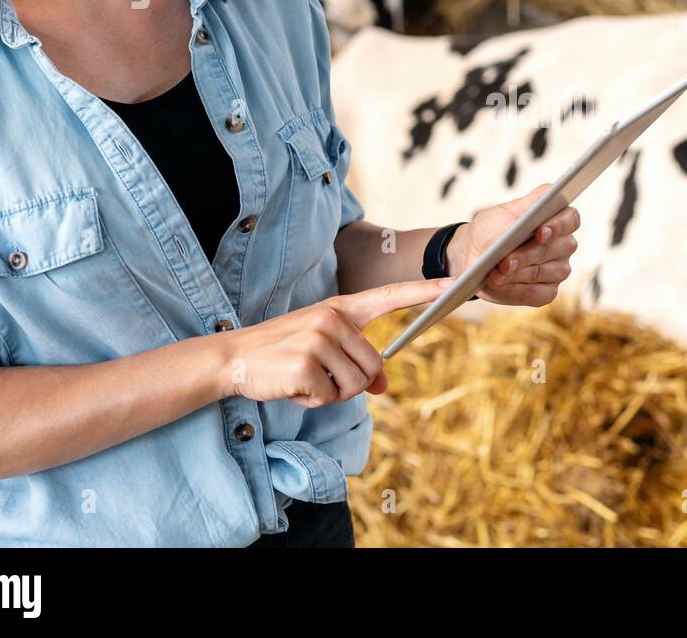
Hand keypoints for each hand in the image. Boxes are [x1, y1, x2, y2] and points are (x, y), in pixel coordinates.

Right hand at [218, 277, 452, 406]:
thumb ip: (355, 360)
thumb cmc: (283, 352)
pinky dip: (312, 401)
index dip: (423, 292)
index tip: (453, 285)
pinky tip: (293, 386)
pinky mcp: (305, 366)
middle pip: (373, 367)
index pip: (389, 296)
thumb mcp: (323, 349)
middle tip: (319, 376)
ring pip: (355, 387)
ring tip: (305, 379)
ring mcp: (318, 340)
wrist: (233, 359)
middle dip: (350, 383)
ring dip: (332, 394)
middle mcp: (332, 318)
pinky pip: (329, 398)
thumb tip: (383, 385)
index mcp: (340, 308)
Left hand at [445, 182, 580, 306]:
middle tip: (505, 261)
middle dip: (528, 255)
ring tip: (496, 274)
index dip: (559, 225)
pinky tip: (501, 285)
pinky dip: (517, 289)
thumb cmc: (490, 229)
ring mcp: (557, 270)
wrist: (472, 256)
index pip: (571, 219)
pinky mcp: (547, 292)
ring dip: (518, 274)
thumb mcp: (504, 211)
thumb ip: (528, 203)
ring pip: (546, 273)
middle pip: (557, 249)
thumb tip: (550, 195)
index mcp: (557, 220)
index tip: (541, 231)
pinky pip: (538, 293)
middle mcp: (563, 245)